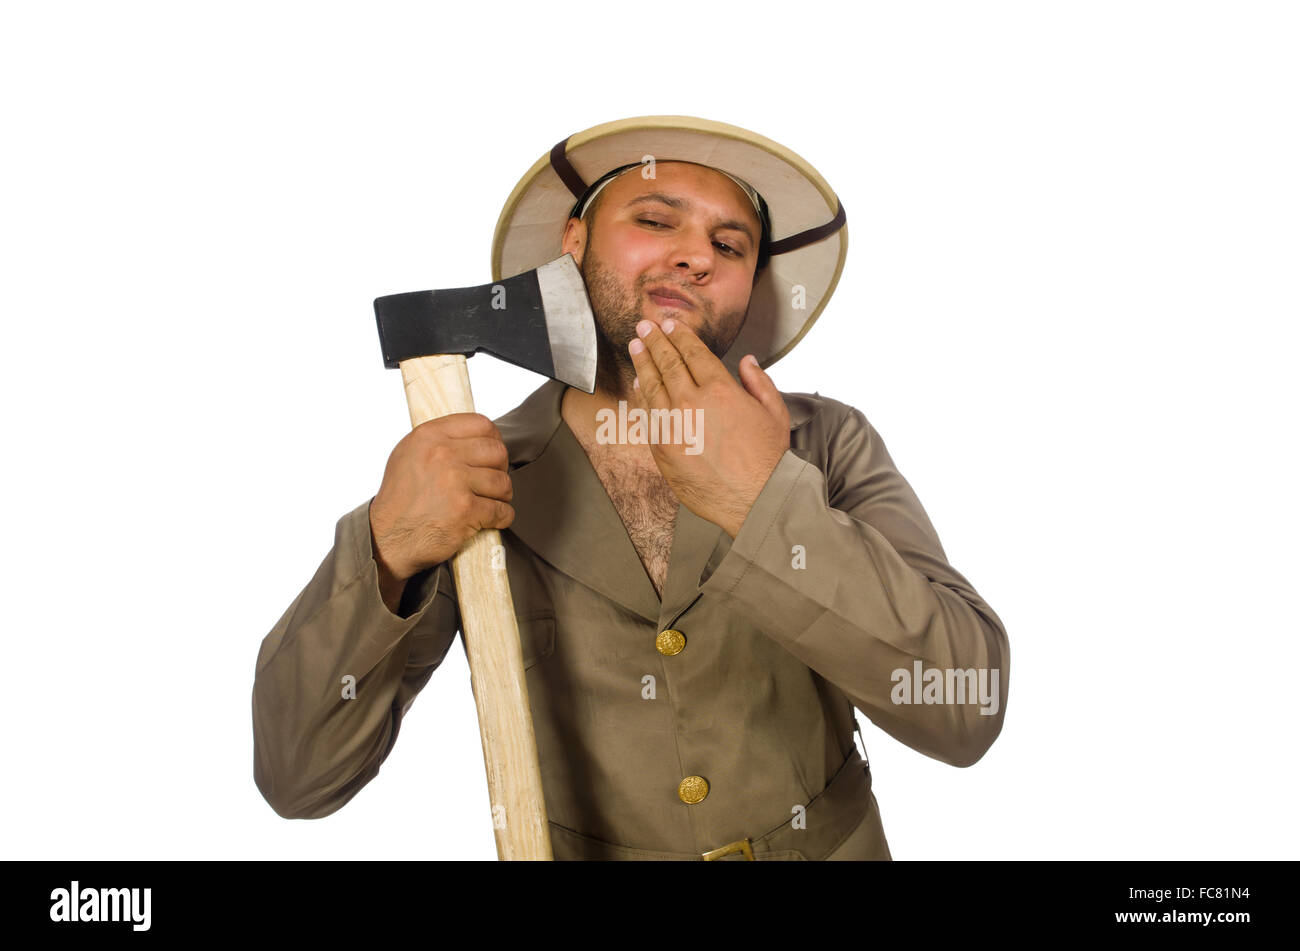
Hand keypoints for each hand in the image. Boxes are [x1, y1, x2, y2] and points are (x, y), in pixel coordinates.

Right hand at [368, 413, 514, 586]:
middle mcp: (442, 455)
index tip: (492, 455)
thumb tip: (477, 435)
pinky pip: (501, 510)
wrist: (387, 538)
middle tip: (491, 483)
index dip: (493, 440)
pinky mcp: (465, 510)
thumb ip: (440, 440)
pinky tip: (491, 519)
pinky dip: (502, 517)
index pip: (481, 424)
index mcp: (429, 436)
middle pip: (497, 452)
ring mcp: (455, 482)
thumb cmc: (400, 499)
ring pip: (502, 482)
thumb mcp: (409, 454)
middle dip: (500, 469)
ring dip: (501, 495)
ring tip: (488, 501)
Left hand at [628, 317, 789, 537]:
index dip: (680, 336)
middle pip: (668, 363)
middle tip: (644, 327)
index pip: (693, 353)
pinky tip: (639, 385)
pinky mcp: (662, 448)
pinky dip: (642, 397)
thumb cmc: (768, 461)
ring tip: (636, 347)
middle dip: (655, 341)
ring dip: (643, 363)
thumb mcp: (775, 413)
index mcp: (720, 391)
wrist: (754, 501)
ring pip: (652, 386)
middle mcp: (692, 403)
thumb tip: (746, 361)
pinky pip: (648, 415)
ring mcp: (672, 426)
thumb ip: (759, 382)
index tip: (670, 325)